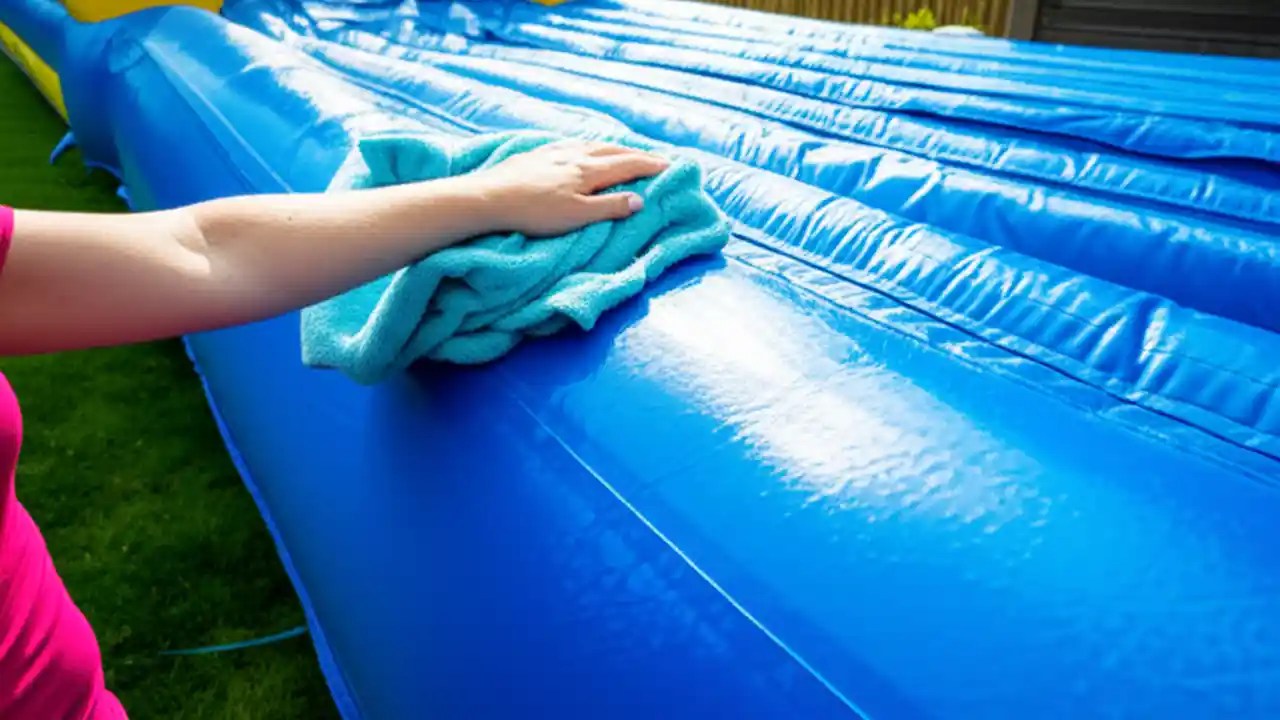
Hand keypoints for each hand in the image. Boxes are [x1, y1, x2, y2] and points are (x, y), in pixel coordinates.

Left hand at [466, 139, 670, 236]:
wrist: (489, 197)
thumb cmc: (534, 212)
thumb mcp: (577, 216)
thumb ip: (609, 207)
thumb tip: (640, 199)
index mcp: (589, 170)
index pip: (627, 165)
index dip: (650, 165)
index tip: (670, 165)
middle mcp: (575, 155)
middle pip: (614, 151)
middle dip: (637, 154)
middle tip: (656, 157)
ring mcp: (555, 151)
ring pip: (593, 144)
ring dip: (615, 147)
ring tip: (626, 150)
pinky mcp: (538, 154)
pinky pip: (574, 144)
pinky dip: (591, 145)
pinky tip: (584, 148)